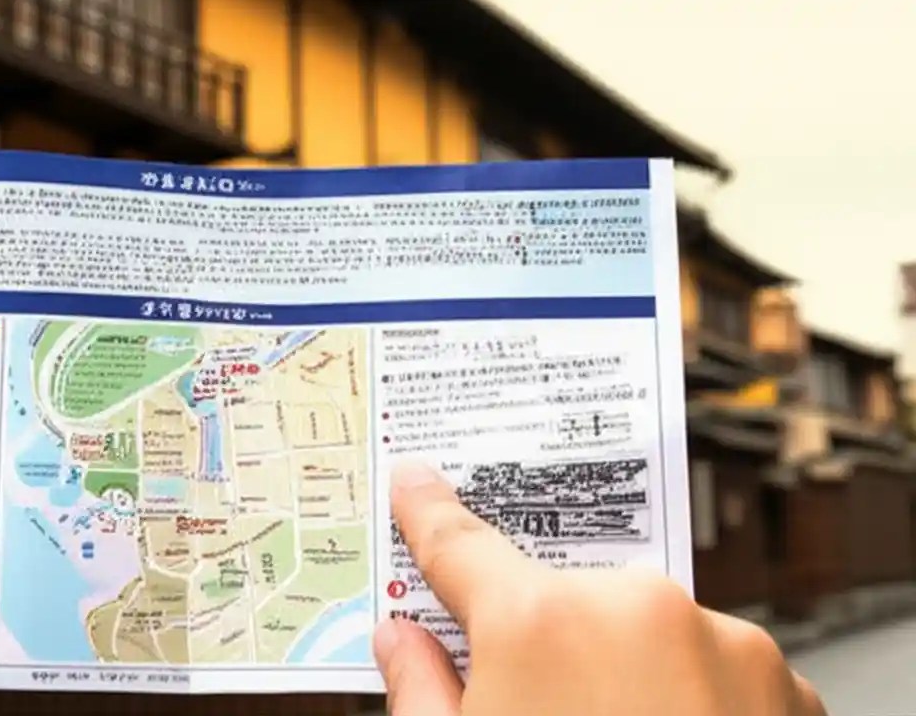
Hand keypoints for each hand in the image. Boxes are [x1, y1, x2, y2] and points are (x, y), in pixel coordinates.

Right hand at [373, 462, 826, 715]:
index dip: (427, 514)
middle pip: (558, 600)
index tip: (416, 483)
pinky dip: (686, 694)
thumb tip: (397, 639)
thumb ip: (419, 690)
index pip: (458, 544)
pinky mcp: (778, 678)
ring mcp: (718, 639)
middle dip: (545, 641)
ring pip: (640, 630)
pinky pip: (709, 663)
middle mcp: (632, 608)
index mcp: (538, 622)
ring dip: (623, 670)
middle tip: (541, 706)